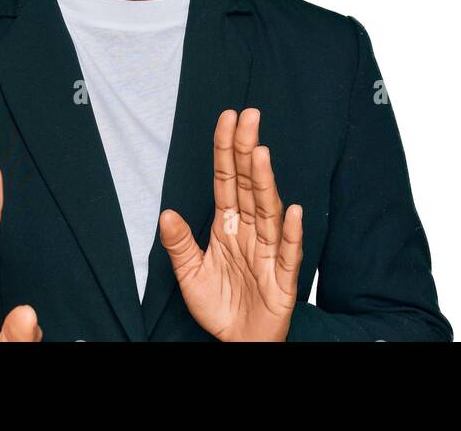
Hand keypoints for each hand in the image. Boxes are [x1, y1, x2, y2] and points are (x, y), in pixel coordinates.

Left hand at [159, 108, 303, 340]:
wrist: (239, 343)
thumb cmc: (219, 307)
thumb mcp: (189, 275)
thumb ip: (179, 245)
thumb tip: (165, 212)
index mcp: (228, 226)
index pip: (226, 181)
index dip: (227, 151)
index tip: (228, 119)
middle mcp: (250, 232)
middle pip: (248, 186)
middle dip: (248, 151)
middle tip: (249, 117)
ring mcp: (269, 253)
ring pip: (268, 212)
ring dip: (265, 183)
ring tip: (261, 154)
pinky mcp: (283, 280)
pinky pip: (289, 254)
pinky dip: (293, 233)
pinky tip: (294, 211)